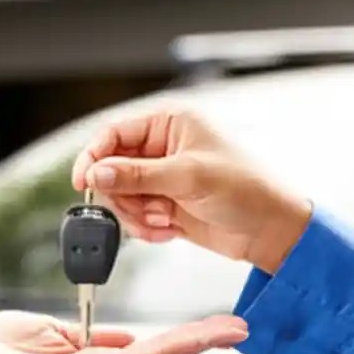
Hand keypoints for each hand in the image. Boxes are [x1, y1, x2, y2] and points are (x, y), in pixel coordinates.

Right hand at [71, 110, 311, 273]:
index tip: (83, 182)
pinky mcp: (166, 204)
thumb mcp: (189, 177)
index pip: (115, 133)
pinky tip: (169, 230)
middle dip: (123, 195)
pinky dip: (146, 228)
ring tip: (164, 219)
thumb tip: (97, 174)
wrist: (270, 230)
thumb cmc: (247, 188)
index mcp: (170, 123)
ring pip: (122, 196)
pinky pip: (136, 216)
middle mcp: (164, 147)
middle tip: (143, 208)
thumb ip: (138, 175)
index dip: (94, 156)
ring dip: (137, 214)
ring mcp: (164, 177)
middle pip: (112, 168)